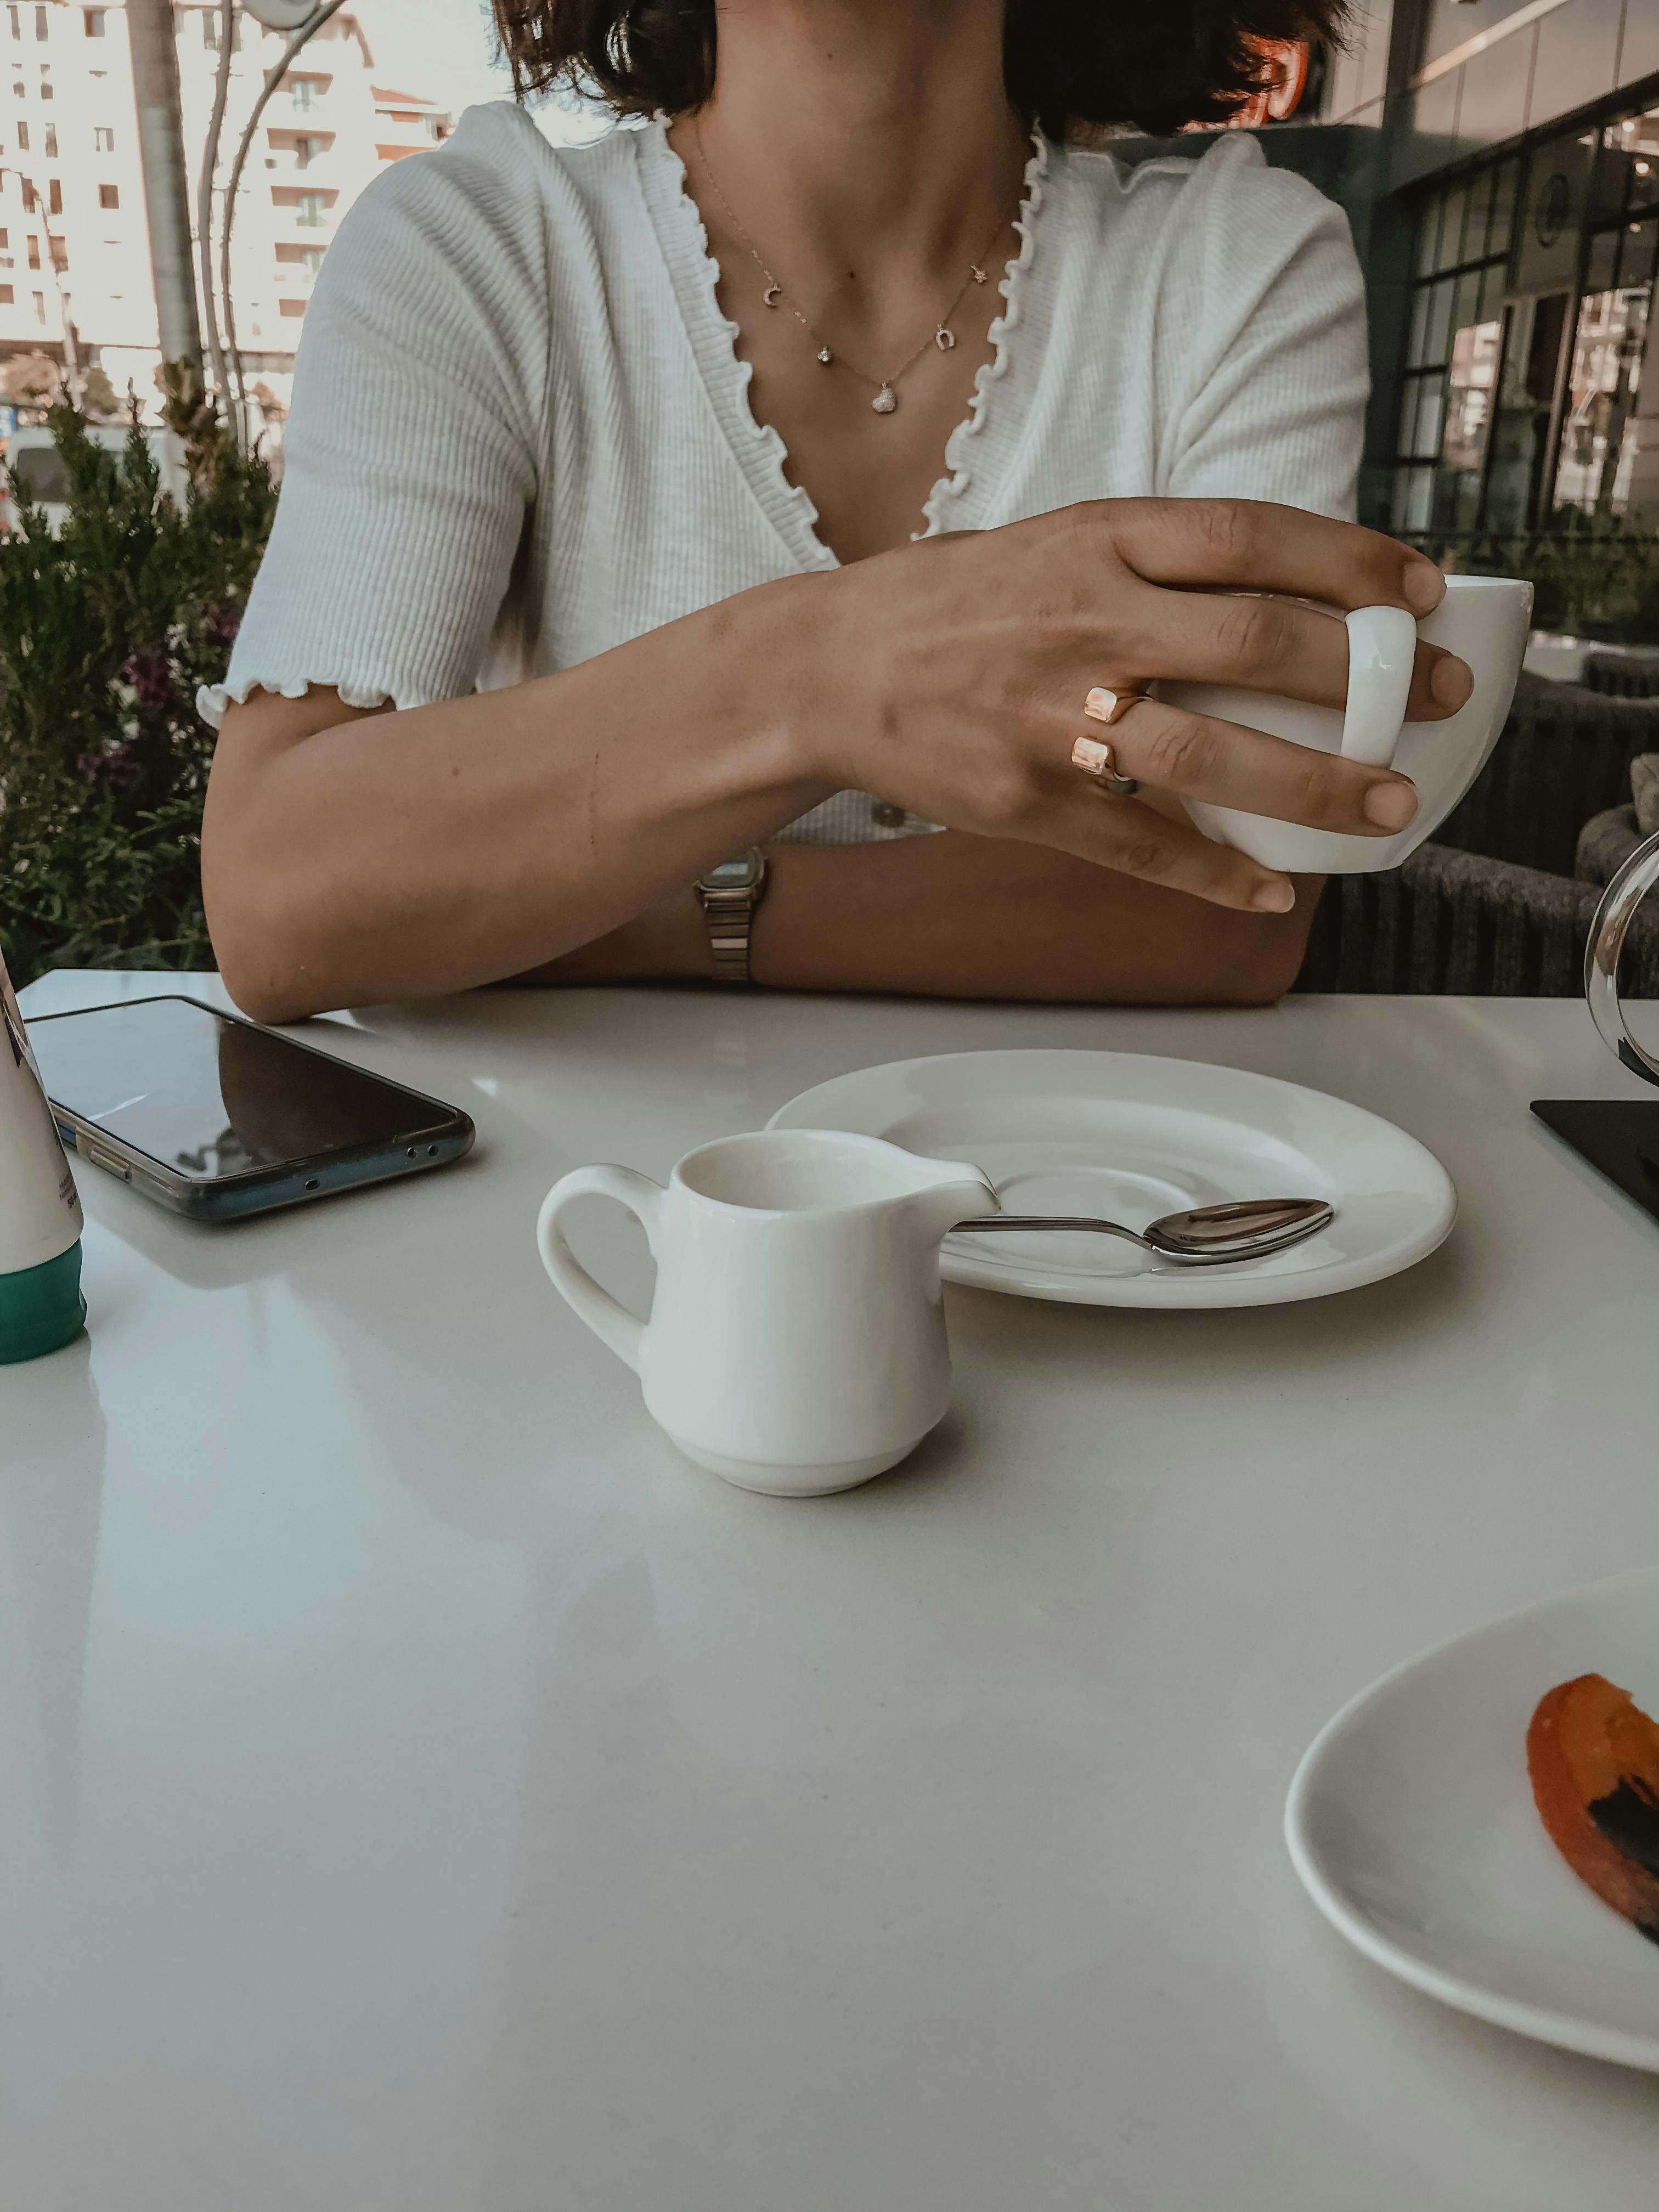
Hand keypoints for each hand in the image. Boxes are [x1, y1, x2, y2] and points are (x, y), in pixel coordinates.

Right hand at [814, 498, 1472, 911]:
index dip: (1350, 560)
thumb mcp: (1051, 545)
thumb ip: (1151, 563)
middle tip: (1438, 696)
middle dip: (1366, 672)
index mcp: (1096, 542)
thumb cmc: (949, 605)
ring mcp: (1051, 716)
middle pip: (1253, 641)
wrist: (823, 669)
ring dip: (1314, 783)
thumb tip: (1275, 589)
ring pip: (1209, 753)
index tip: (1423, 585)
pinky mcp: (1022, 799)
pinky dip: (1212, 873)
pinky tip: (1271, 890)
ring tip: (1388, 802)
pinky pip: (1136, 844)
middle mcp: (1083, 621)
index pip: (1250, 536)